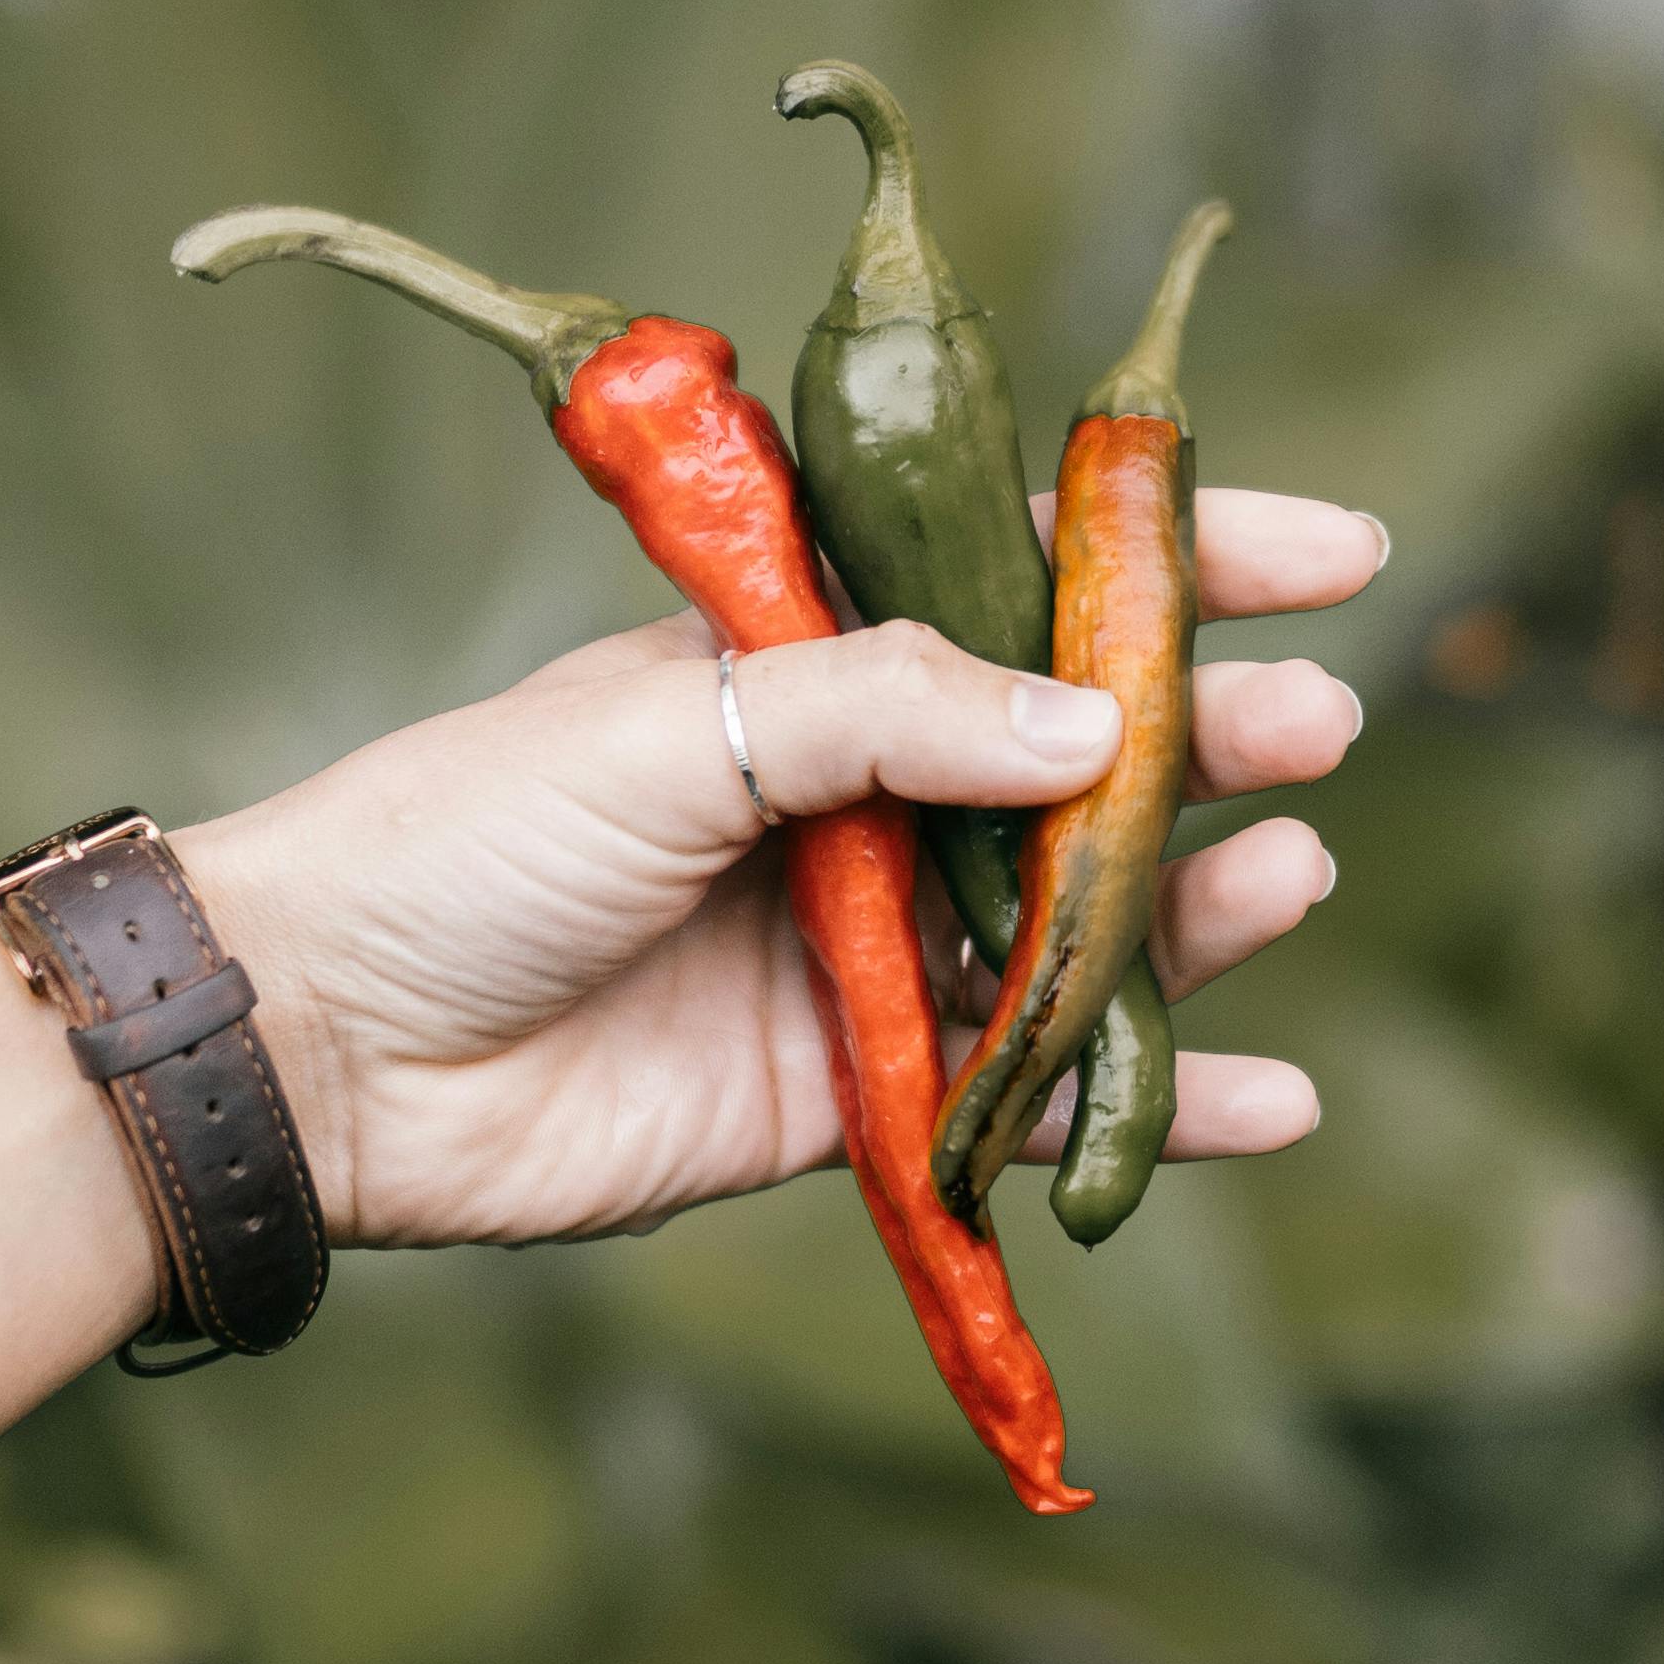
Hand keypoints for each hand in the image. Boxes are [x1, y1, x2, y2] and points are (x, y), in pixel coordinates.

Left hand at [184, 493, 1384, 1247]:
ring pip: (1075, 930)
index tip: (1334, 553)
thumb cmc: (466, 836)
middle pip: (1079, 763)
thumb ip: (886, 713)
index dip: (1175, 561)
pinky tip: (1274, 1101)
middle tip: (1312, 732)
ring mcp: (862, 950)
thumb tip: (1096, 727)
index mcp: (806, 663)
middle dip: (1207, 740)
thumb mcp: (676, 728)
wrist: (329, 1046)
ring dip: (1198, 910)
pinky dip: (1149, 1110)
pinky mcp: (853, 1101)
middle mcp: (855, 797)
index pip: (1024, 585)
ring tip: (1293, 876)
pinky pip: (1031, 1100)